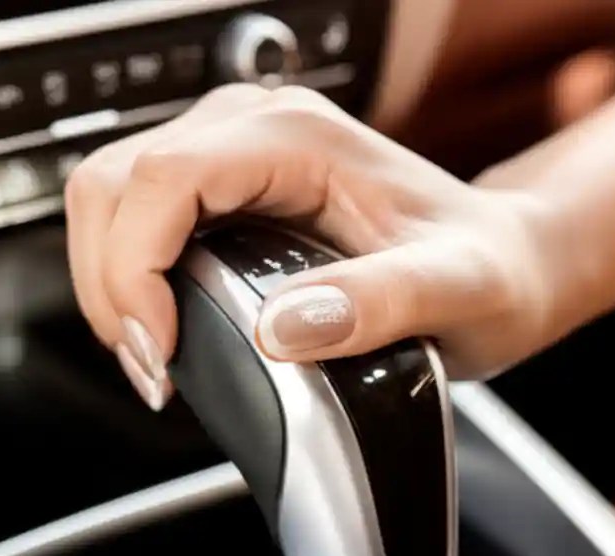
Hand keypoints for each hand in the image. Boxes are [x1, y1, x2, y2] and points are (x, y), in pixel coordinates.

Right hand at [64, 83, 579, 410]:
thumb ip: (379, 304)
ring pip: (111, 199)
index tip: (162, 346)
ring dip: (111, 285)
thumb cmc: (487, 269)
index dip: (135, 268)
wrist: (504, 263)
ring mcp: (231, 157)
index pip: (163, 179)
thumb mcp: (456, 292)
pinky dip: (129, 281)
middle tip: (154, 365)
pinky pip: (138, 221)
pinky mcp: (224, 191)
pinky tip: (165, 332)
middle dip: (110, 284)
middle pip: (114, 184)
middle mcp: (252, 130)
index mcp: (296, 137)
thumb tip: (283, 328)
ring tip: (156, 357)